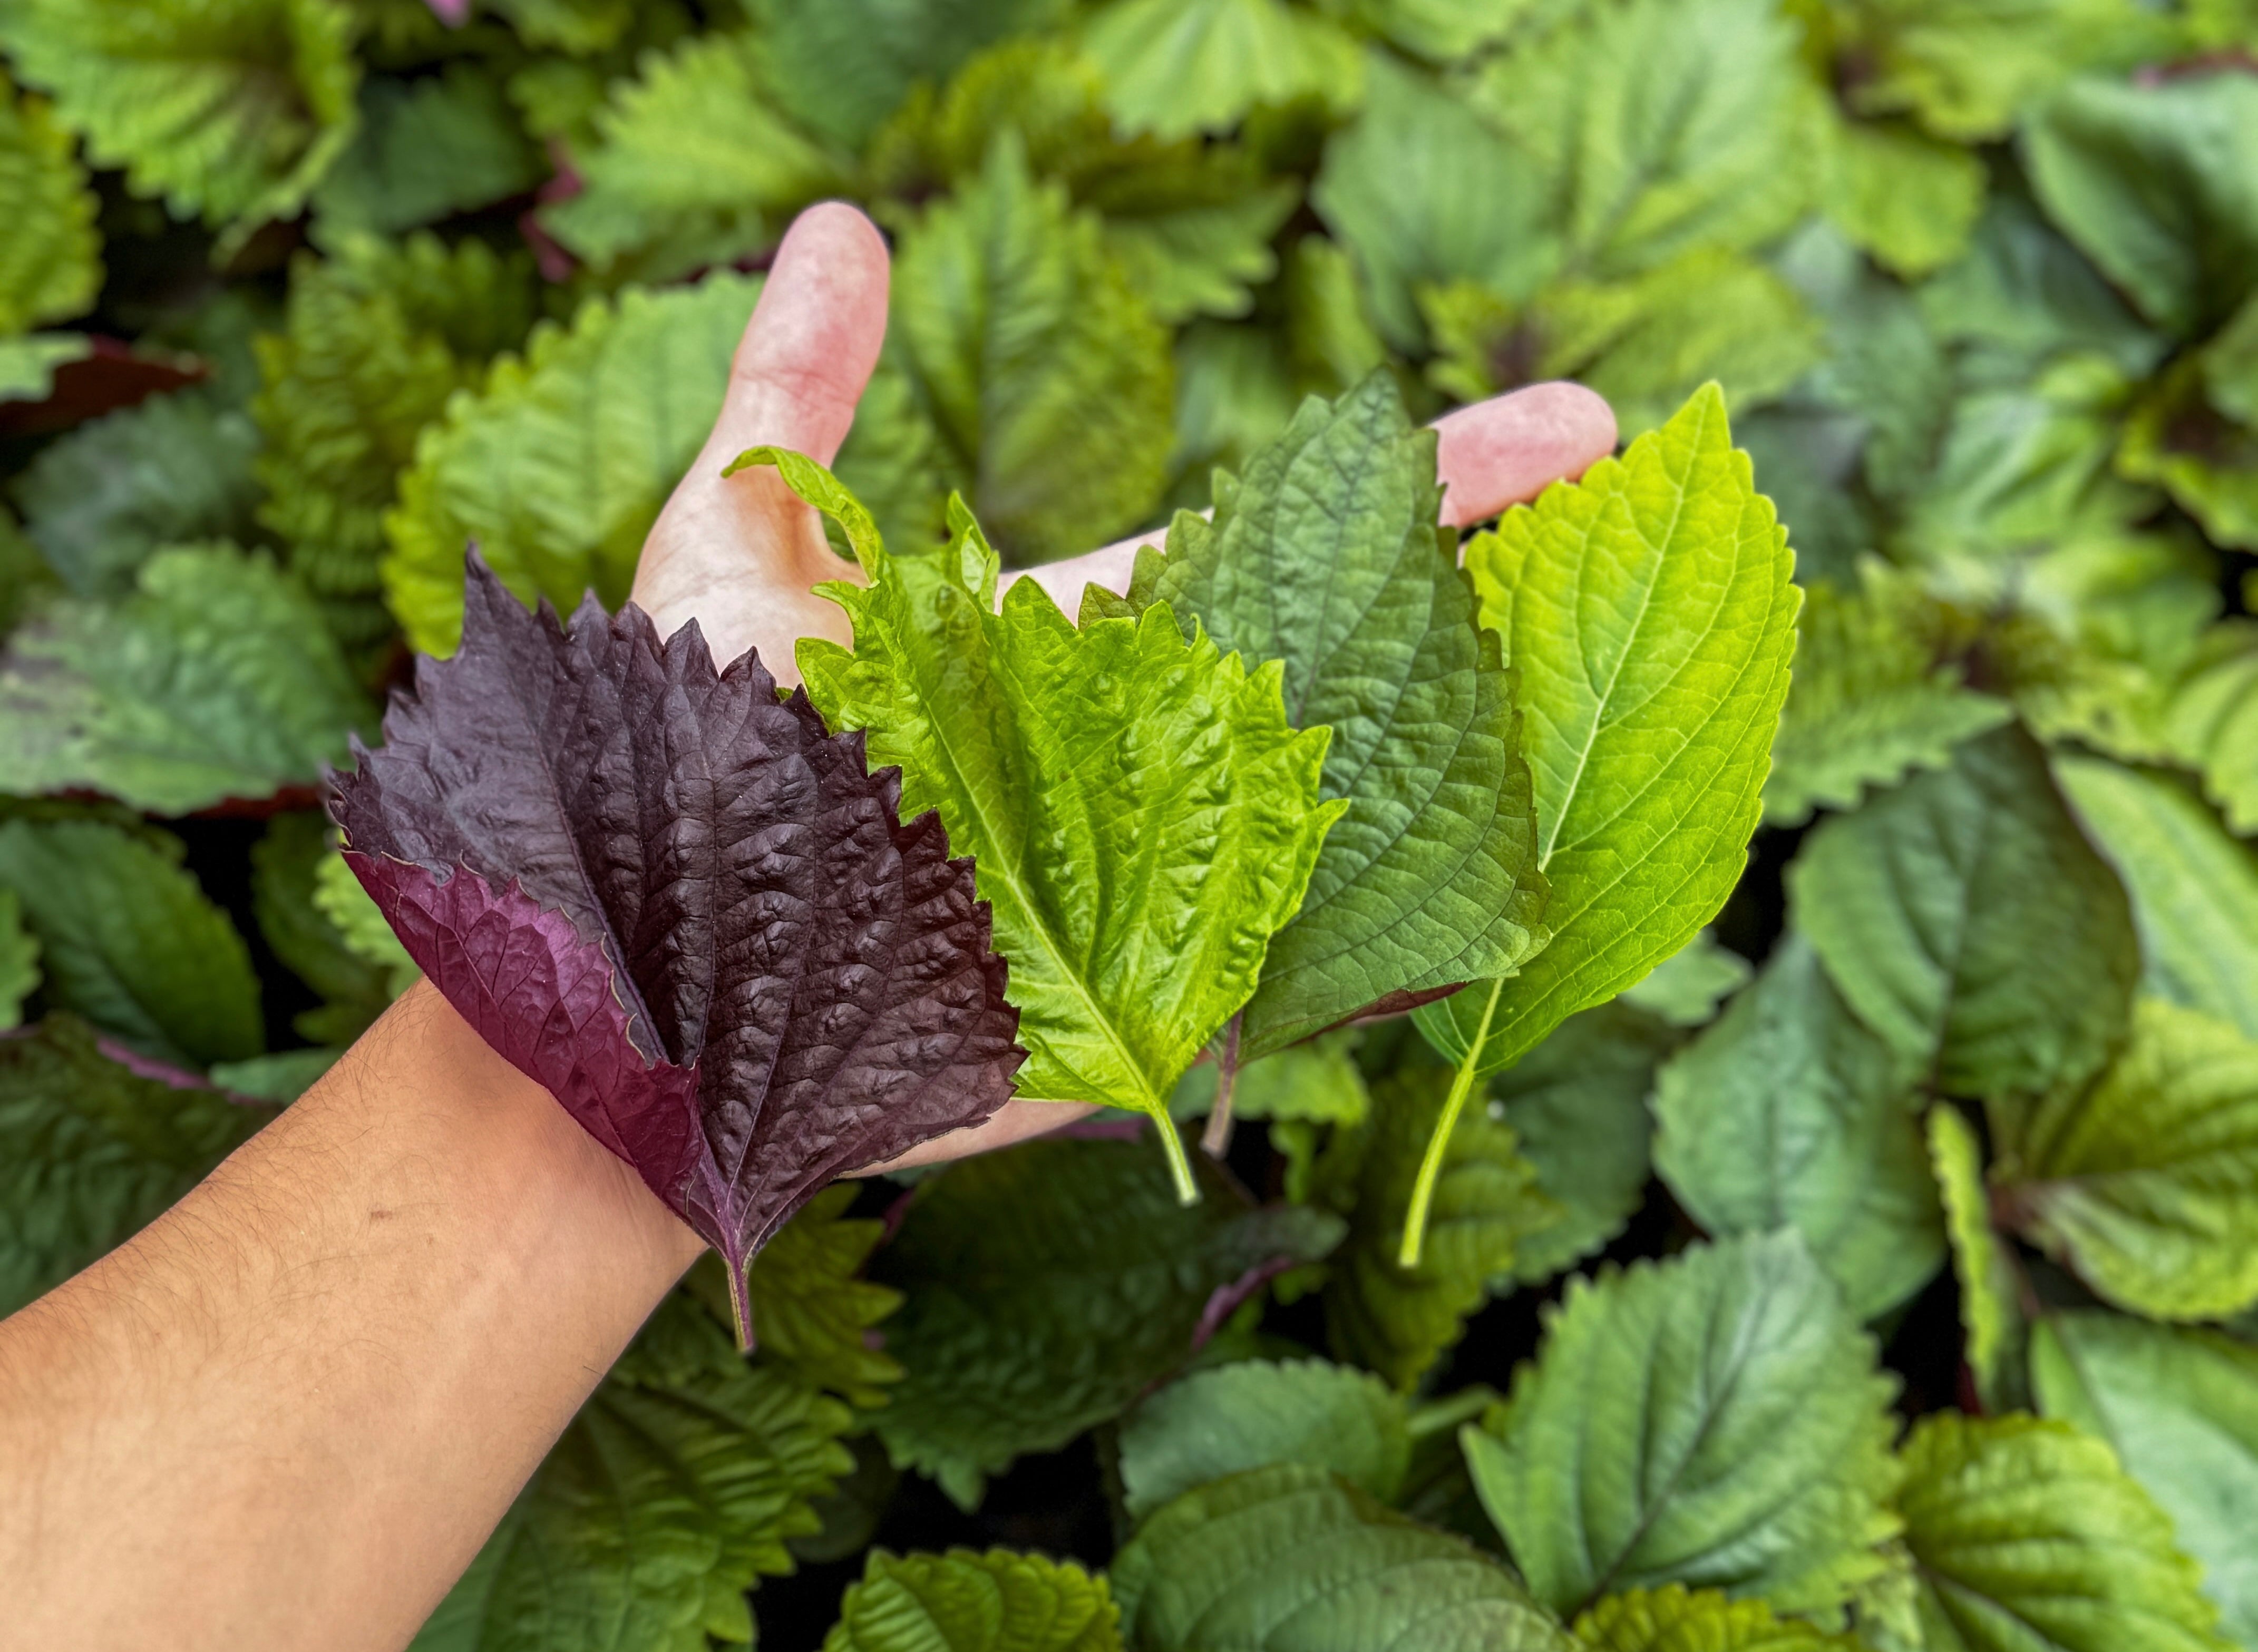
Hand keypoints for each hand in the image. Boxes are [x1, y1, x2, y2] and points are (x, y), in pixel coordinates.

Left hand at [631, 201, 1617, 1168]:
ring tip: (1639, 668)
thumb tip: (841, 220)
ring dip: (1492, 747)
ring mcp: (1169, 885)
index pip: (1286, 545)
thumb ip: (803, 396)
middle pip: (1361, 663)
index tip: (1576, 421)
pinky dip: (1418, 944)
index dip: (1430, 479)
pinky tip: (1536, 892)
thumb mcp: (737, 542)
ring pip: (1366, 812)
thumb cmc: (672, 753)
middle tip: (1656, 506)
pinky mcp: (1153, 1009)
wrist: (637, 970)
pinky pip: (1312, 977)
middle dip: (1506, 588)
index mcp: (1083, 644)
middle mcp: (1150, 755)